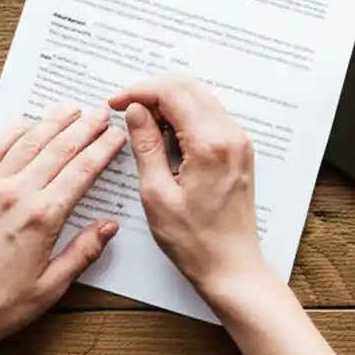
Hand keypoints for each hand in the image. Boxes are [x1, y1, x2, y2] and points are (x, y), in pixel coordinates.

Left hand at [0, 105, 126, 354]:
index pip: (81, 172)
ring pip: (26, 143)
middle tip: (100, 113)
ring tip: (68, 108)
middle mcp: (15, 195)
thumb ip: (83, 251)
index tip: (115, 135)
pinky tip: (24, 124)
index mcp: (42, 218)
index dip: (102, 149)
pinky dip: (10, 133)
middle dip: (83, 128)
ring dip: (51, 122)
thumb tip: (109, 226)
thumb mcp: (51, 286)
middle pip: (58, 150)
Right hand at [108, 77, 266, 295]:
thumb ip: (146, 145)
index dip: (138, 91)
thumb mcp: (156, 193)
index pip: (172, 93)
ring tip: (140, 121)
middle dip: (152, 91)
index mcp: (210, 144)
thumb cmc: (194, 241)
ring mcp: (239, 141)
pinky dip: (183, 114)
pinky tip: (163, 131)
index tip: (115, 103)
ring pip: (199, 97)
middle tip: (123, 108)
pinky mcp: (238, 150)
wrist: (231, 267)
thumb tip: (135, 110)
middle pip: (188, 87)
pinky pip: (209, 115)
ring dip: (167, 100)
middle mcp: (231, 135)